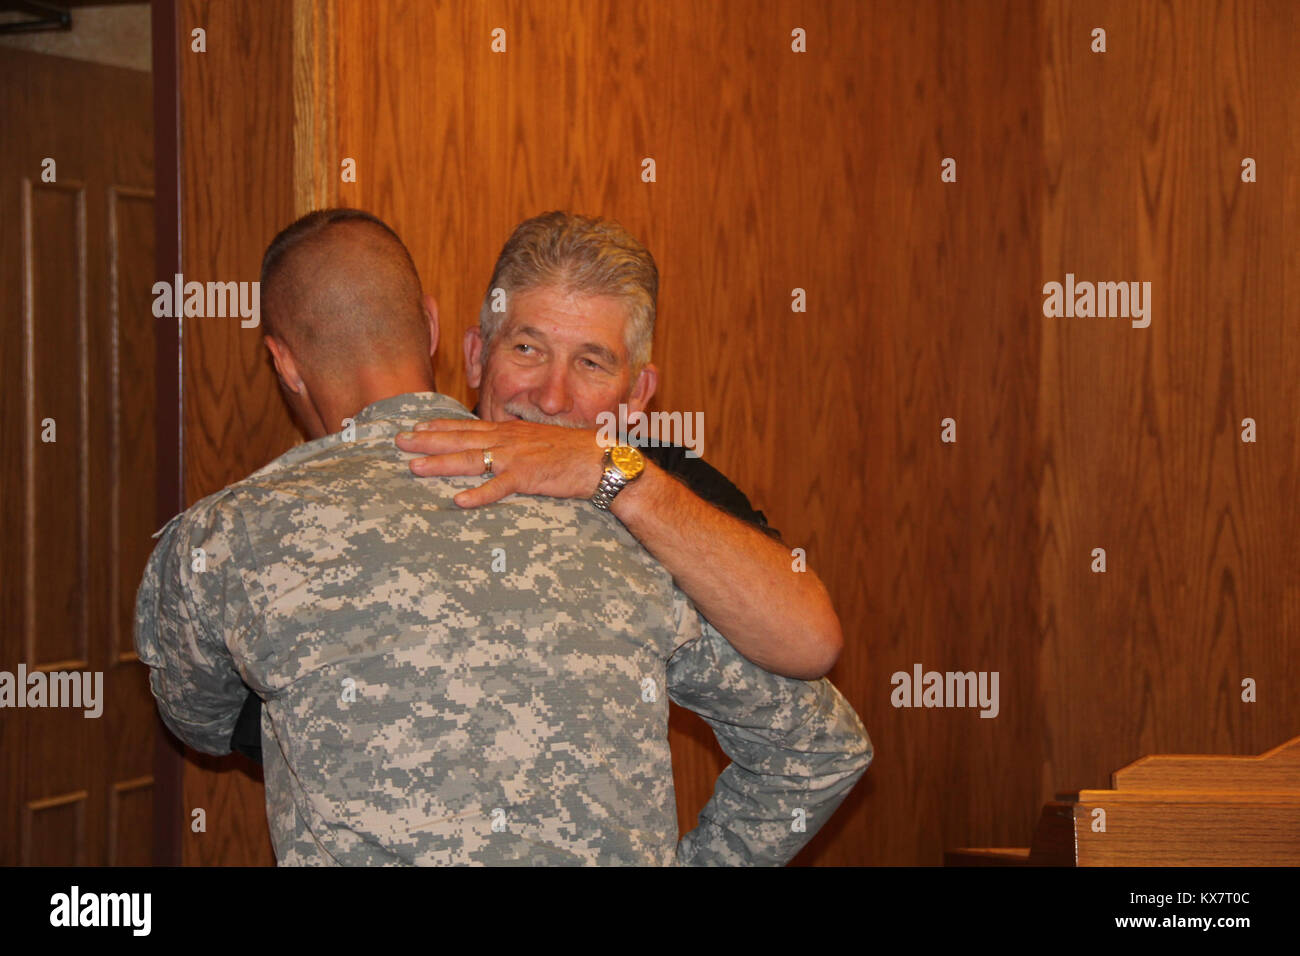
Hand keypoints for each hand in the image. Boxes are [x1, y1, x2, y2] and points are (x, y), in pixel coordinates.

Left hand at [395, 419, 607, 507]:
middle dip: (427, 441)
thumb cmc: (571, 452)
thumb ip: (514, 444)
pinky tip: (459, 501)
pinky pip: (499, 488)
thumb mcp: (537, 441)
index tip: (415, 427)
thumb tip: (496, 449)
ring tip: (415, 467)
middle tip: (399, 441)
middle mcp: (507, 441)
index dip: (439, 427)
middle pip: (460, 439)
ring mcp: (516, 458)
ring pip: (471, 460)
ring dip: (441, 463)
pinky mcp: (528, 477)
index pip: (467, 427)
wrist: (599, 458)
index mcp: (509, 432)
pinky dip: (479, 495)